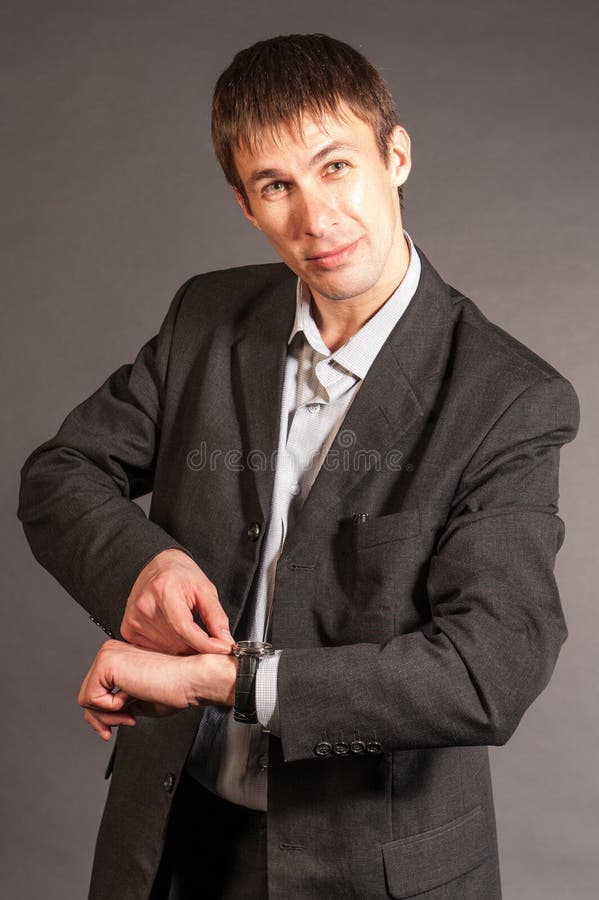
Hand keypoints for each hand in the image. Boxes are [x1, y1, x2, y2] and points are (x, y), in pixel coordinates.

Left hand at [78, 639, 237, 739]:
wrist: (192, 678)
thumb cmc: (177, 688)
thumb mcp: (139, 702)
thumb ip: (119, 704)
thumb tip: (101, 717)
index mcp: (120, 656)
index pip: (96, 688)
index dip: (103, 714)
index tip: (118, 724)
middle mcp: (111, 651)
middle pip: (87, 694)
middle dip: (104, 717)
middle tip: (128, 721)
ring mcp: (107, 655)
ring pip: (86, 698)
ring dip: (109, 715)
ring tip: (132, 711)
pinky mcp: (106, 663)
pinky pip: (91, 699)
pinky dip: (111, 709)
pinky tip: (133, 697)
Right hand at [120, 549, 233, 654]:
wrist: (157, 566)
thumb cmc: (181, 575)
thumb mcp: (205, 589)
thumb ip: (216, 616)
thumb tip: (225, 641)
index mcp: (164, 590)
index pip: (185, 629)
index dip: (207, 643)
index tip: (223, 648)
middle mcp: (144, 605)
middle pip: (177, 642)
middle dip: (198, 646)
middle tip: (210, 641)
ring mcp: (134, 618)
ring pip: (167, 650)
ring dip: (183, 648)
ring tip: (190, 633)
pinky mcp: (128, 628)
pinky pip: (154, 650)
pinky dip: (169, 648)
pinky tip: (174, 635)